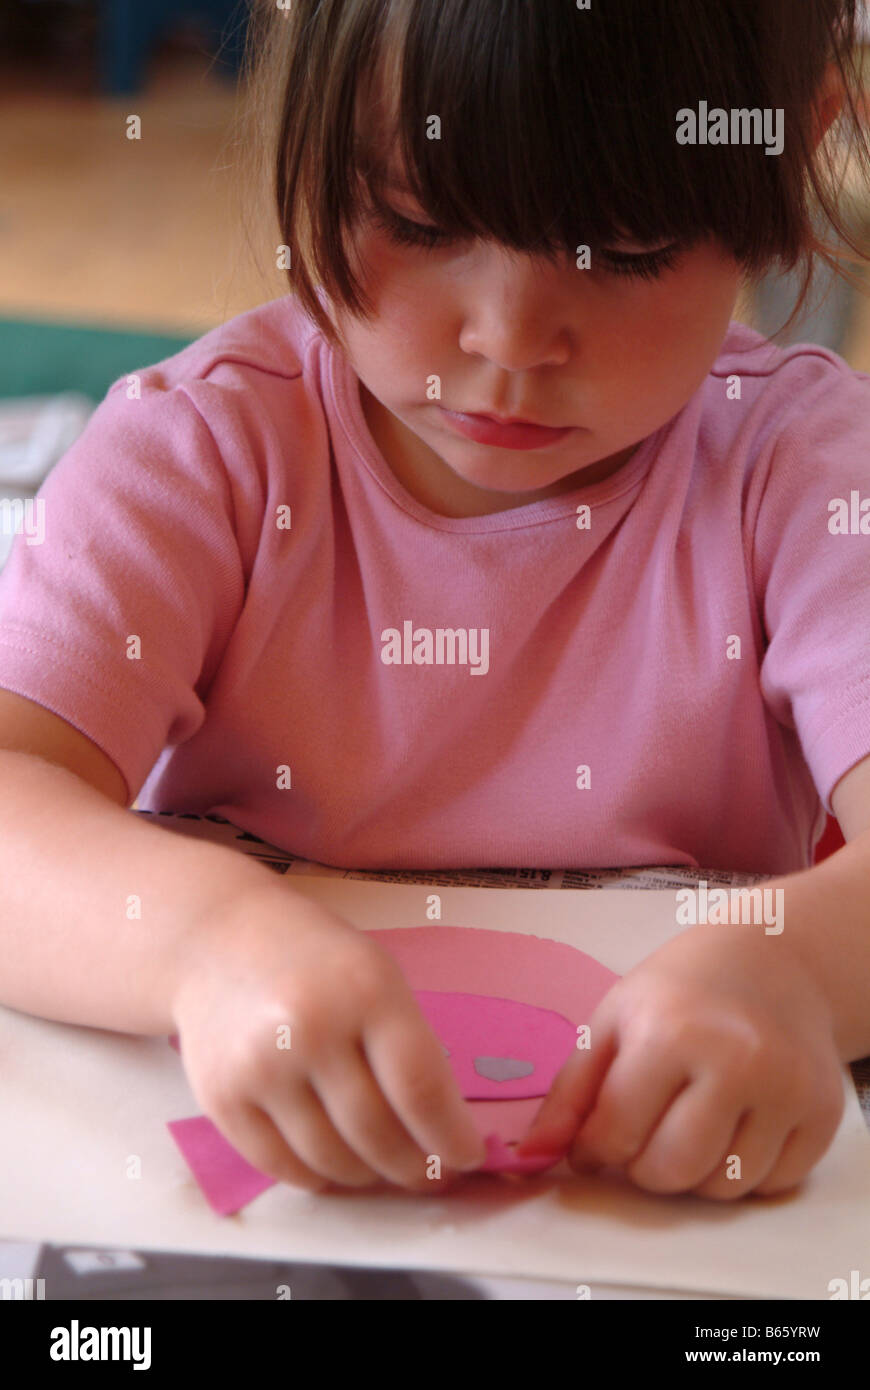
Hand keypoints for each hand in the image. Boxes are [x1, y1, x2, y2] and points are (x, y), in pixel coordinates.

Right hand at [171, 884, 485, 1192]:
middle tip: (430, 1175)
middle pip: (376, 1133)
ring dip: (367, 1177)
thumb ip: (407, 1043)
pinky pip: (280, 1165)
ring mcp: (259, 1067)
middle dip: (413, 1167)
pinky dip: (316, 1178)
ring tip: (383, 1169)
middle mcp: (310, 1029)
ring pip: (330, 1159)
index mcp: (365, 991)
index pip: (420, 1089)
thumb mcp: (375, 974)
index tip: (466, 1156)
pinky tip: (334, 1168)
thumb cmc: (313, 958)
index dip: (449, 1136)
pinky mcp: (221, 1098)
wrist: (216, 939)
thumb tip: (441, 1127)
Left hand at [516, 922, 845, 1198]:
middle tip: (645, 1135)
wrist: (775, 960)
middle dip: (644, 1169)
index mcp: (671, 1033)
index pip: (616, 1134)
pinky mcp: (823, 1113)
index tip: (596, 1144)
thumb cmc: (683, 990)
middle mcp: (736, 1062)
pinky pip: (771, 1185)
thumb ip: (571, 1093)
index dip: (595, 1151)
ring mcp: (786, 1089)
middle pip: (672, 1171)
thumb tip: (532, 1157)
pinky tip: (735, 1125)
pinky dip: (745, 1171)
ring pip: (724, 1188)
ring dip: (695, 1174)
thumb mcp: (614, 1020)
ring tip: (690, 1123)